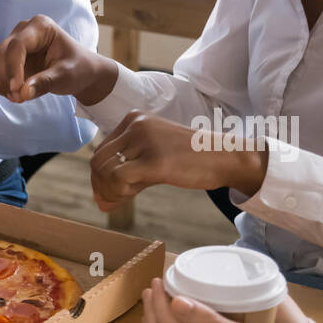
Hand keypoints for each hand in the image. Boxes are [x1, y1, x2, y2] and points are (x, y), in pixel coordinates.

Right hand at [0, 14, 116, 105]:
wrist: (78, 71)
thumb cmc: (77, 69)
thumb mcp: (66, 76)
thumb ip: (45, 82)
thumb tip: (23, 93)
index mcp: (41, 27)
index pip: (17, 45)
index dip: (13, 69)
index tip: (17, 91)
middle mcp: (22, 30)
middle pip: (0, 53)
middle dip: (6, 79)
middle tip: (20, 99)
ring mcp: (11, 42)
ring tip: (17, 97)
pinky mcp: (5, 56)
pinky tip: (10, 93)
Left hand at [89, 111, 268, 212]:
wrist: (225, 158)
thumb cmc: (190, 161)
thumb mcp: (152, 162)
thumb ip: (125, 178)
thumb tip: (99, 202)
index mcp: (134, 119)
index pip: (100, 151)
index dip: (99, 177)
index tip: (111, 193)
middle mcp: (137, 125)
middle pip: (98, 161)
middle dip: (101, 186)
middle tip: (115, 200)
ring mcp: (146, 141)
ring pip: (105, 171)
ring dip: (110, 191)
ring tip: (127, 197)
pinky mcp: (156, 160)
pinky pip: (119, 179)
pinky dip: (119, 193)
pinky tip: (133, 194)